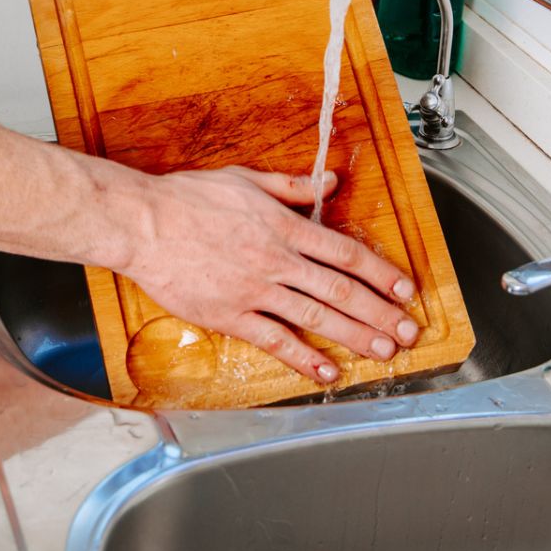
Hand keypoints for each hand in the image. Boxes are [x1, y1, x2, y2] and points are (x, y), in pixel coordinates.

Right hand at [116, 167, 420, 383]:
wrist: (141, 223)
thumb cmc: (187, 198)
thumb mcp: (245, 179)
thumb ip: (292, 186)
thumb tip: (330, 181)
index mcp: (282, 225)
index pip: (344, 253)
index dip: (381, 272)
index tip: (405, 289)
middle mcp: (276, 260)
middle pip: (340, 290)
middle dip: (380, 313)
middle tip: (409, 331)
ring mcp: (254, 290)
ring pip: (316, 318)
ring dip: (355, 336)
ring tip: (385, 352)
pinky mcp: (229, 315)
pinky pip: (274, 340)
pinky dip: (303, 358)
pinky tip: (326, 371)